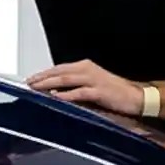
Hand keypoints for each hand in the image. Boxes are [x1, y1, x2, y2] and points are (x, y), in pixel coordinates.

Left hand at [25, 59, 145, 115]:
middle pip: (59, 72)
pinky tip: (56, 97)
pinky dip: (66, 94)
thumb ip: (75, 86)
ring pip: (65, 79)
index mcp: (85, 66)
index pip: (59, 68)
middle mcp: (87, 70)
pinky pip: (79, 92)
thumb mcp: (92, 85)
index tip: (31, 79)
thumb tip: (55, 92)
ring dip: (49, 83)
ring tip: (36, 88)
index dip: (44, 73)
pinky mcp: (99, 91)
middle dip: (42, 77)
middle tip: (28, 83)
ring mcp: (93, 80)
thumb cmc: (114, 92)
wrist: (136, 96)